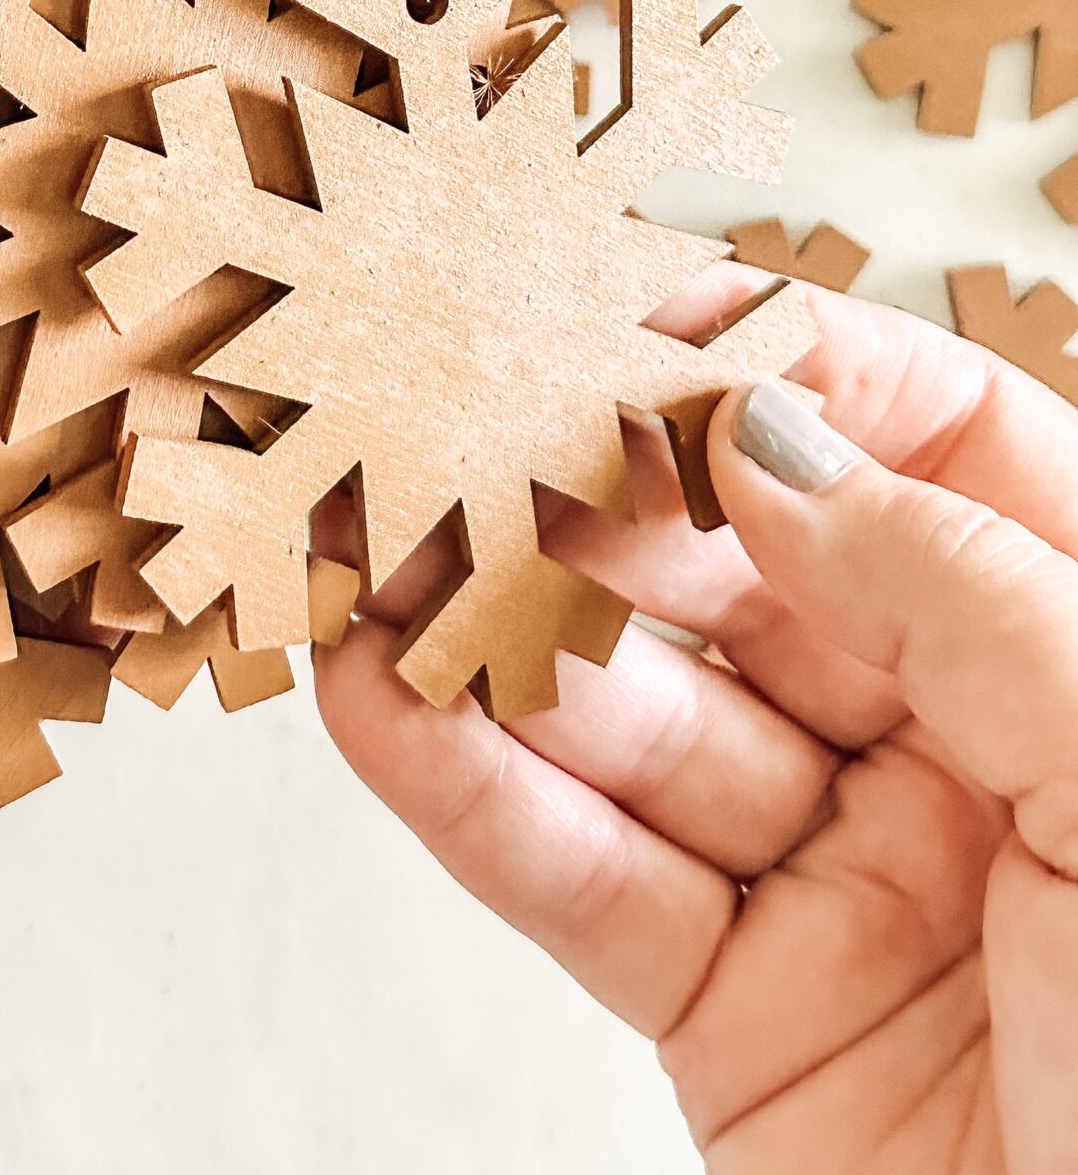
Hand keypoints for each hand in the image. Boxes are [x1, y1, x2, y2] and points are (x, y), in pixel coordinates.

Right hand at [318, 270, 1077, 1170]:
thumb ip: (964, 588)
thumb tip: (768, 435)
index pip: (929, 444)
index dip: (779, 362)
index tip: (632, 310)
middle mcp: (966, 749)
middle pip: (746, 571)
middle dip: (594, 496)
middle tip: (450, 418)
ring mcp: (844, 881)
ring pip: (640, 718)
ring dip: (494, 635)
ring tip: (365, 548)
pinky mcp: (740, 1021)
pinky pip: (587, 882)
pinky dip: (469, 793)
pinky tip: (378, 704)